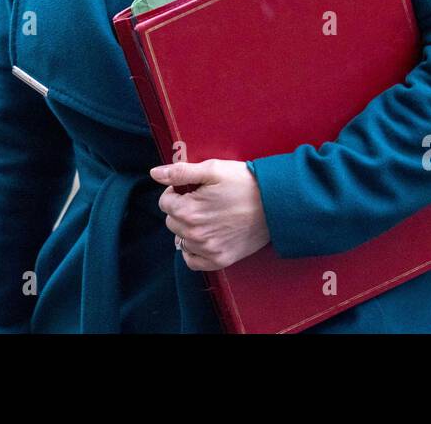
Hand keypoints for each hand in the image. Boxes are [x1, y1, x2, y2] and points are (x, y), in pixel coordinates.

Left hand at [149, 159, 270, 270]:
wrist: (276, 203)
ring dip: (188, 228)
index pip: (165, 202)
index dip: (176, 192)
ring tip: (209, 216)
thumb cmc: (245, 183)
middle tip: (202, 200)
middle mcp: (194, 234)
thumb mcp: (212, 169)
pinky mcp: (220, 260)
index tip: (191, 189)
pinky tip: (205, 237)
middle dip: (182, 209)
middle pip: (172, 221)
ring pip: (182, 239)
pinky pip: (192, 261)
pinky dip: (193, 250)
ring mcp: (207, 250)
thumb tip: (154, 173)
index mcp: (188, 210)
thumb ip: (180, 172)